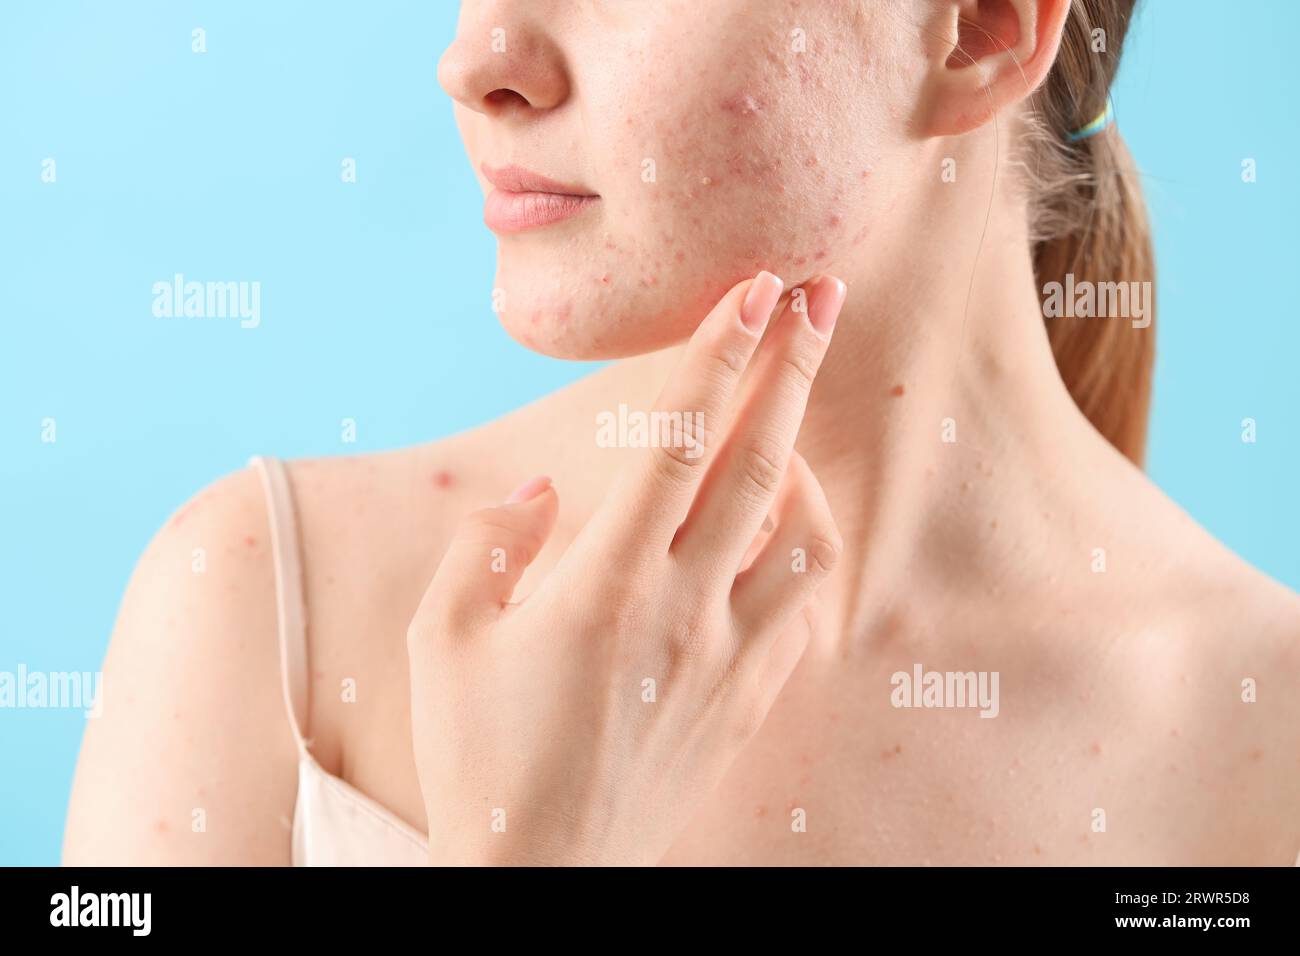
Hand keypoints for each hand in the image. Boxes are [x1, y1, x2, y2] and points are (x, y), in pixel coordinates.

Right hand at [406, 271, 846, 865]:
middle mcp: (680, 610)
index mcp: (601, 583)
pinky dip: (802, 549)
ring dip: (805, 462)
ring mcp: (727, 659)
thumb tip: (543, 493)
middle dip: (795, 365)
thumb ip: (488, 545)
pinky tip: (780, 530)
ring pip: (805, 535)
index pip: (677, 441)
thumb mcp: (440, 640)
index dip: (719, 354)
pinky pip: (801, 606)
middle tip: (825, 294)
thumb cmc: (477, 755)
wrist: (539, 876)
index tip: (754, 288)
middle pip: (761, 462)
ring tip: (785, 424)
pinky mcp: (748, 701)